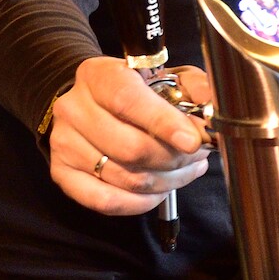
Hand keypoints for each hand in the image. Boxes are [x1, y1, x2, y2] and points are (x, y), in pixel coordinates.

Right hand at [48, 56, 210, 216]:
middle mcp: (73, 108)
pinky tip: (161, 190)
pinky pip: (106, 201)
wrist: (94, 102)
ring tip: (185, 169)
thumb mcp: (169, 78)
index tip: (192, 141)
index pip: (129, 102)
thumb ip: (196, 90)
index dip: (164, 124)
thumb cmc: (139, 91)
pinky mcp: (62, 173)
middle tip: (197, 155)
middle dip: (175, 159)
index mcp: (100, 76)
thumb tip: (216, 112)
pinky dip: (141, 202)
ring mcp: (63, 143)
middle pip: (130, 148)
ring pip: (125, 178)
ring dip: (167, 181)